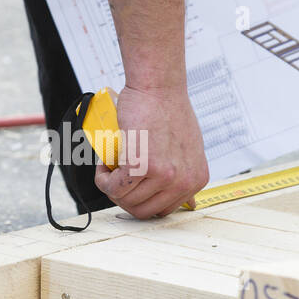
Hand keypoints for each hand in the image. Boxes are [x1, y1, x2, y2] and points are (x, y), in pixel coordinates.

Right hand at [94, 84, 208, 218]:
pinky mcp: (141, 165)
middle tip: (114, 177)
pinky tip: (104, 163)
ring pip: (124, 199)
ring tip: (109, 165)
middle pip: (142, 210)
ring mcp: (163, 175)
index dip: (141, 200)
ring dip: (110, 185)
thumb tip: (190, 203)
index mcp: (196, 179)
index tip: (130, 186)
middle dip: (123, 198)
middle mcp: (183, 181)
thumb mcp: (189, 149)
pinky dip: (102, 178)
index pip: (163, 210)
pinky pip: (113, 186)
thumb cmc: (168, 110)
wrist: (158, 87)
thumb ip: (186, 174)